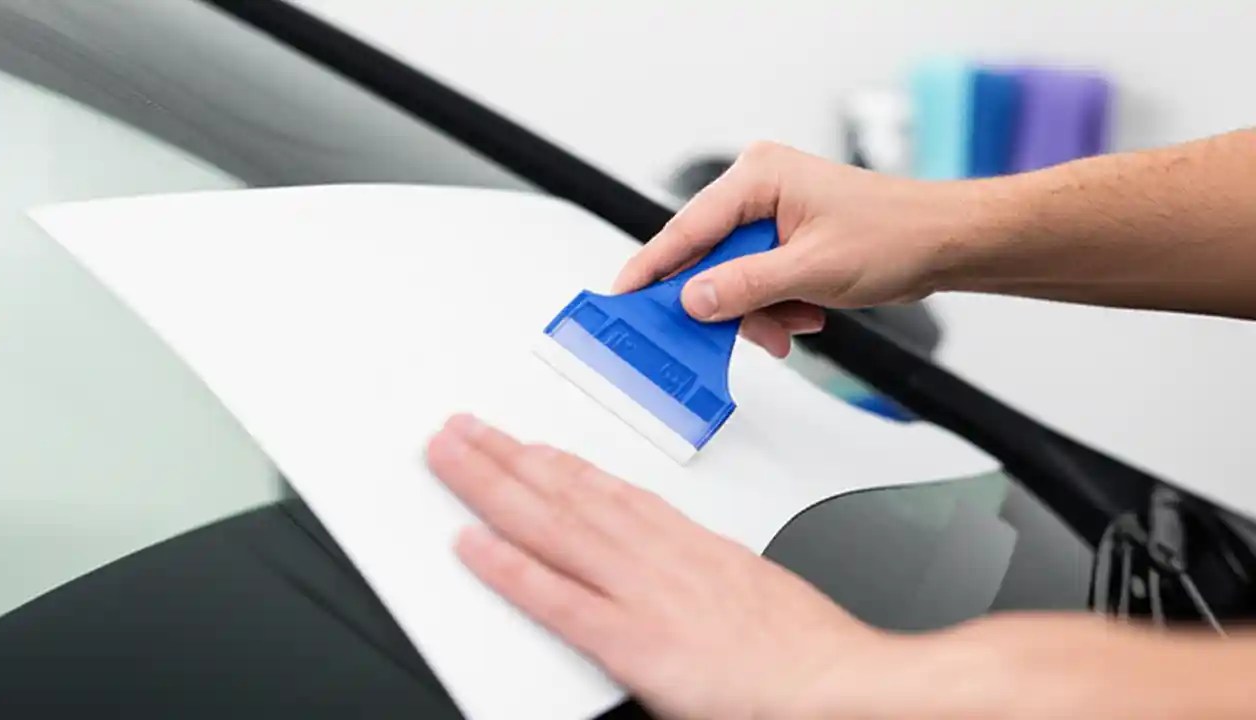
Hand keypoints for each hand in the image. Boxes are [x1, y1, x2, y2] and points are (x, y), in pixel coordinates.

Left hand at [426, 413, 899, 718]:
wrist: (836, 683)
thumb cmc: (802, 644)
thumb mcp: (748, 582)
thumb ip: (697, 567)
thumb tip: (672, 563)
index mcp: (685, 540)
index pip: (605, 488)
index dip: (554, 463)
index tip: (521, 442)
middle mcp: (655, 554)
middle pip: (567, 493)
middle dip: (507, 457)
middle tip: (461, 430)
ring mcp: (639, 593)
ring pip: (551, 527)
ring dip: (493, 487)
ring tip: (451, 457)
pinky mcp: (632, 641)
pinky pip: (557, 600)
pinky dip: (510, 568)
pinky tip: (471, 545)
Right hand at [614, 142, 987, 357]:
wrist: (944, 243)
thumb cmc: (895, 233)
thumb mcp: (810, 269)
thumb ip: (744, 286)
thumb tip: (693, 300)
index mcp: (758, 177)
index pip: (687, 227)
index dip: (653, 266)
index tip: (624, 295)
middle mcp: (760, 190)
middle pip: (708, 258)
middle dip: (726, 302)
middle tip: (735, 334)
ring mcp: (774, 216)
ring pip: (733, 277)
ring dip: (757, 311)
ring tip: (790, 326)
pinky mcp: (787, 241)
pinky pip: (758, 281)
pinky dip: (775, 307)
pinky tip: (804, 315)